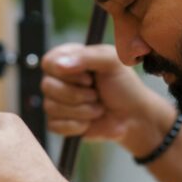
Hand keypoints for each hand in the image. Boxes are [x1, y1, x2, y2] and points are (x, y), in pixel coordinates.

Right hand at [40, 43, 175, 155]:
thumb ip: (88, 56)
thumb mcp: (112, 61)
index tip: (89, 78)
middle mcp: (59, 79)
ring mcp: (56, 101)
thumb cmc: (123, 85)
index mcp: (68, 59)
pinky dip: (77, 125)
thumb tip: (59, 65)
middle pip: (47, 86)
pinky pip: (54, 125)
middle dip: (77, 94)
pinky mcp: (59, 123)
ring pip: (51, 107)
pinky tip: (90, 121)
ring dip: (81, 110)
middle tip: (96, 94)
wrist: (133, 116)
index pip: (49, 62)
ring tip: (98, 108)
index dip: (67, 73)